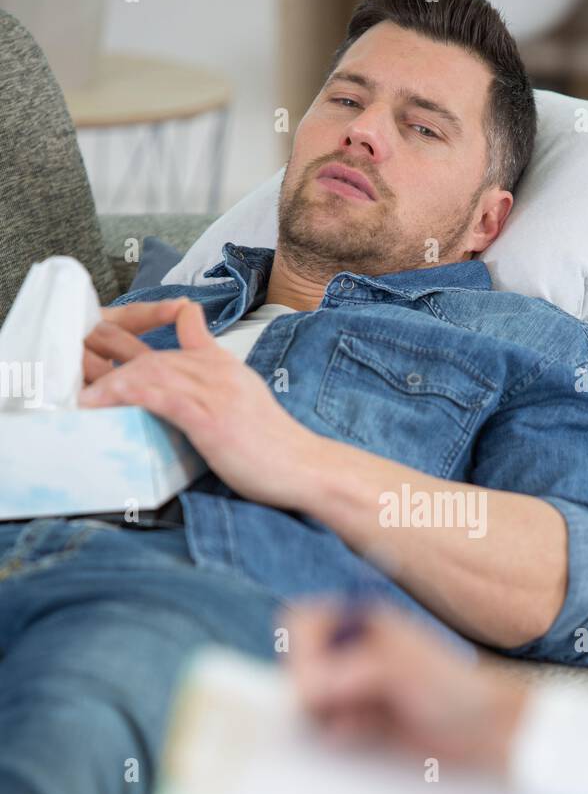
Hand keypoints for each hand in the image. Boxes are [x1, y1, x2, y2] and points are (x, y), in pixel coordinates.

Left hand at [79, 297, 324, 506]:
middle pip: (152, 352)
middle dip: (110, 357)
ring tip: (80, 395)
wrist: (305, 467)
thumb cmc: (275, 446)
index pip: (181, 327)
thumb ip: (220, 385)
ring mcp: (214, 391)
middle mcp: (217, 370)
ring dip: (109, 381)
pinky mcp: (209, 416)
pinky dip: (124, 395)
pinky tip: (99, 404)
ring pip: (150, 369)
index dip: (138, 330)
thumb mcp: (245, 402)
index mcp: (225, 365)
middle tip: (75, 368)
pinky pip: (158, 395)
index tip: (105, 336)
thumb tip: (193, 391)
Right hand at [287, 602, 529, 773]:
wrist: (482, 730)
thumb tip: (306, 688)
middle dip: (309, 688)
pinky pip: (322, 729)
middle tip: (337, 706)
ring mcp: (349, 687)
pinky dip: (335, 734)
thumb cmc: (451, 685)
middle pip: (296, 663)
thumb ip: (351, 670)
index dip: (301, 650)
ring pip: (305, 700)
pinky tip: (368, 733)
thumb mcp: (401, 666)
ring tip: (361, 720)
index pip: (302, 622)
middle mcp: (348, 650)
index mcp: (359, 621)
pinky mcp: (353, 721)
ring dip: (322, 714)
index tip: (313, 682)